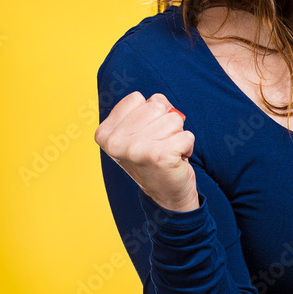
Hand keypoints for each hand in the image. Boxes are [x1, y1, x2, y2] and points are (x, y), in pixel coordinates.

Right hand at [94, 91, 199, 211]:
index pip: (137, 98)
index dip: (149, 112)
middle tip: (160, 143)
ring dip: (177, 135)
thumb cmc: (153, 157)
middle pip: (156, 105)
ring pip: (174, 119)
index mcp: (105, 133)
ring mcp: (135, 150)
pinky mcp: (159, 157)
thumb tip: (162, 104)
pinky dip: (187, 146)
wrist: (166, 195)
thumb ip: (145, 108)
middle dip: (165, 121)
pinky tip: (176, 160)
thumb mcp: (138, 130)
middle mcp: (115, 142)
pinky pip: (187, 135)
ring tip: (167, 151)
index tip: (146, 133)